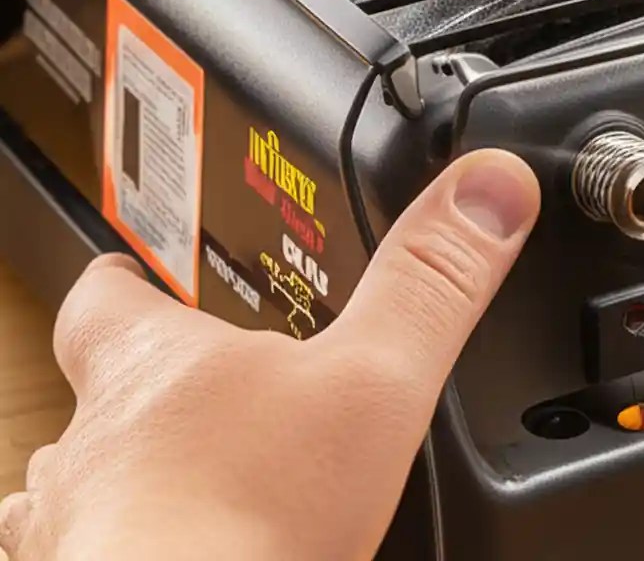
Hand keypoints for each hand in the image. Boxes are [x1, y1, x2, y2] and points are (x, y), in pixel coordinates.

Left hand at [0, 150, 539, 559]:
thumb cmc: (243, 525)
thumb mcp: (374, 383)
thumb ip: (430, 285)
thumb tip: (490, 187)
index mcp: (152, 361)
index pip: (111, 293)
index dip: (134, 275)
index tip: (153, 267)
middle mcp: (100, 436)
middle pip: (106, 384)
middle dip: (155, 380)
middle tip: (216, 380)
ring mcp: (84, 521)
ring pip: (97, 473)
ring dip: (143, 466)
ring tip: (209, 471)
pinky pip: (107, 549)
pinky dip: (151, 542)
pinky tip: (202, 547)